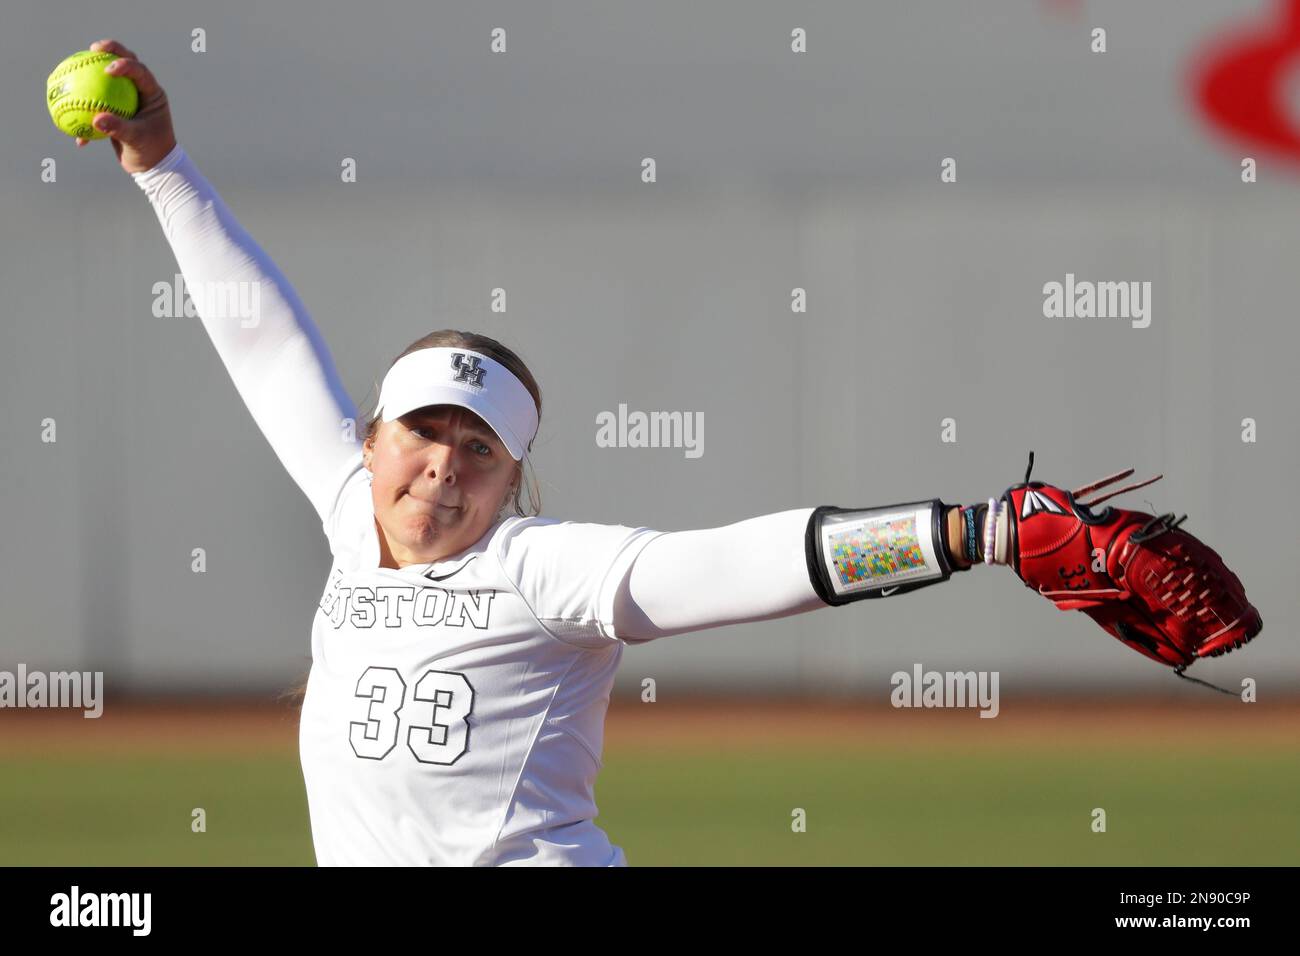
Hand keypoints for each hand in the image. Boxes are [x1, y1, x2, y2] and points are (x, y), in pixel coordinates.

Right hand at [75, 39, 176, 173]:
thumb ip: (117, 128)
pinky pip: (96, 97)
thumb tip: (95, 120)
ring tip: (73, 63)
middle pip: (126, 62)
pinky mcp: (115, 107)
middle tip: (93, 48)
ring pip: (108, 78)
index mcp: (152, 94)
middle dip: (111, 50)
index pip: (140, 71)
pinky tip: (65, 101)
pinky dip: (83, 100)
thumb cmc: (150, 152)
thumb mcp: (135, 141)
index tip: (107, 70)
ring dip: (92, 69)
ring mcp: (128, 97)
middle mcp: (141, 91)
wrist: (151, 167)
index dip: (125, 65)